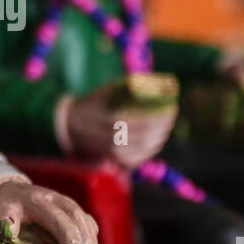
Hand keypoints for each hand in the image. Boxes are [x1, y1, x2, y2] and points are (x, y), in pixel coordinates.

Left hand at [0, 178, 99, 243]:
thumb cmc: (7, 206)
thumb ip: (5, 219)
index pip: (58, 218)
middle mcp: (57, 200)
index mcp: (38, 200)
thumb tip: (8, 230)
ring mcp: (69, 205)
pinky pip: (89, 227)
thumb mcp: (0, 211)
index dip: (69, 237)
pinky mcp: (75, 213)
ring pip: (87, 224)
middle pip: (78, 220)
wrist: (13, 191)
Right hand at [57, 83, 177, 169]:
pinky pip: (139, 158)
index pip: (146, 119)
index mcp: (113, 117)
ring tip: (166, 125)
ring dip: (161, 136)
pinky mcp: (115, 160)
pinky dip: (151, 149)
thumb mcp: (110, 89)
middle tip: (172, 113)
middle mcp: (114, 137)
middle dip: (165, 125)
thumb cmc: (94, 102)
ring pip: (147, 148)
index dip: (163, 115)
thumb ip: (134, 87)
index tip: (173, 105)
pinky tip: (156, 139)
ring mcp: (114, 151)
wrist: (70, 123)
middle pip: (149, 135)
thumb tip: (161, 83)